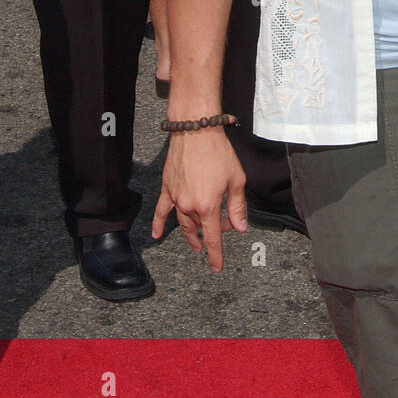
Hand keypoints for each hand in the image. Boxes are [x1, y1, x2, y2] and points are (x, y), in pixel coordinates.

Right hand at [152, 130, 246, 271]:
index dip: (216, 254)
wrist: (196, 131)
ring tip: (195, 241)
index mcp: (208, 205)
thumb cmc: (218, 152)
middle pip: (200, 228)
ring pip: (183, 222)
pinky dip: (158, 223)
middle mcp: (189, 205)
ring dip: (191, 233)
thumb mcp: (237, 180)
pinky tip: (156, 234)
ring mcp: (176, 197)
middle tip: (222, 229)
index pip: (213, 237)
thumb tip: (240, 227)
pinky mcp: (167, 188)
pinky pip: (161, 210)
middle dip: (211, 233)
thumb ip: (238, 206)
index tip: (217, 266)